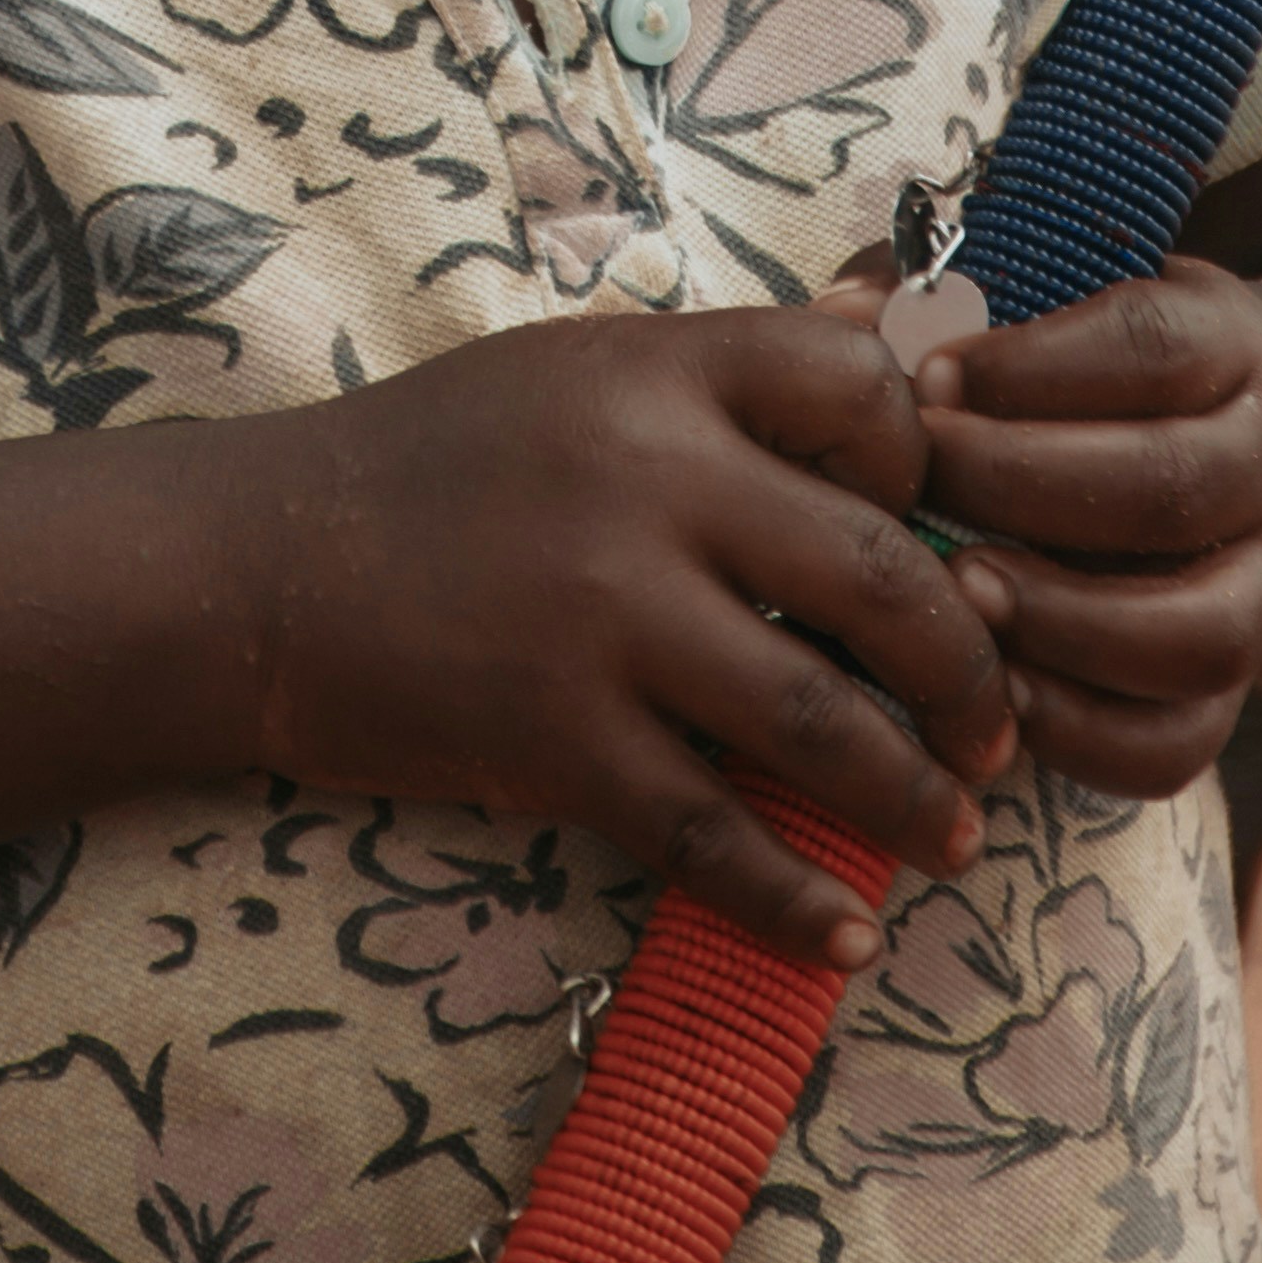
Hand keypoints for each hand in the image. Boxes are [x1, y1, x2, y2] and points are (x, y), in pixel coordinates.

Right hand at [208, 305, 1019, 965]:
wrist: (263, 562)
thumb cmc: (434, 458)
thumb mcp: (582, 368)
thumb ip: (731, 366)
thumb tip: (893, 328)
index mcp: (659, 372)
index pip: (863, 388)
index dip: (932, 464)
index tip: (948, 538)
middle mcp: (648, 481)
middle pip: (879, 572)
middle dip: (968, 671)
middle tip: (999, 726)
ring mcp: (603, 614)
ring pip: (819, 720)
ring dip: (912, 791)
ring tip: (955, 834)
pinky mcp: (557, 736)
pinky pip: (708, 832)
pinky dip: (792, 896)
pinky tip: (848, 934)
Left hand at [914, 261, 1261, 799]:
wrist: (1193, 448)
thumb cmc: (1075, 363)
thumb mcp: (1034, 299)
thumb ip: (939, 298)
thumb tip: (845, 316)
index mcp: (1233, 345)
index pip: (1151, 347)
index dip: (1032, 367)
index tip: (929, 379)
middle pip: (1170, 486)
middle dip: (1023, 488)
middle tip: (919, 484)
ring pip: (1201, 634)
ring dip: (1064, 622)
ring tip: (959, 593)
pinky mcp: (1237, 690)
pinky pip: (1180, 742)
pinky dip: (1084, 732)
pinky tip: (996, 694)